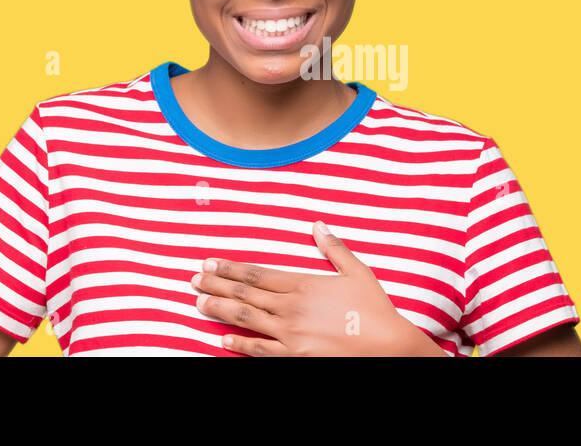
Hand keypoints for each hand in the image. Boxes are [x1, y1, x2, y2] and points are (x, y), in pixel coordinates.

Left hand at [190, 221, 446, 355]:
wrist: (387, 346)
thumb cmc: (375, 309)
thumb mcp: (357, 272)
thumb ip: (334, 248)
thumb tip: (317, 224)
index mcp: (303, 284)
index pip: (256, 274)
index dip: (230, 268)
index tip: (209, 262)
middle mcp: (291, 308)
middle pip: (244, 294)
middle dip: (216, 286)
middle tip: (193, 280)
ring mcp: (290, 335)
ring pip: (246, 320)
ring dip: (220, 311)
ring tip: (199, 304)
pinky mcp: (295, 356)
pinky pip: (260, 350)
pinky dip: (239, 345)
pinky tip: (223, 339)